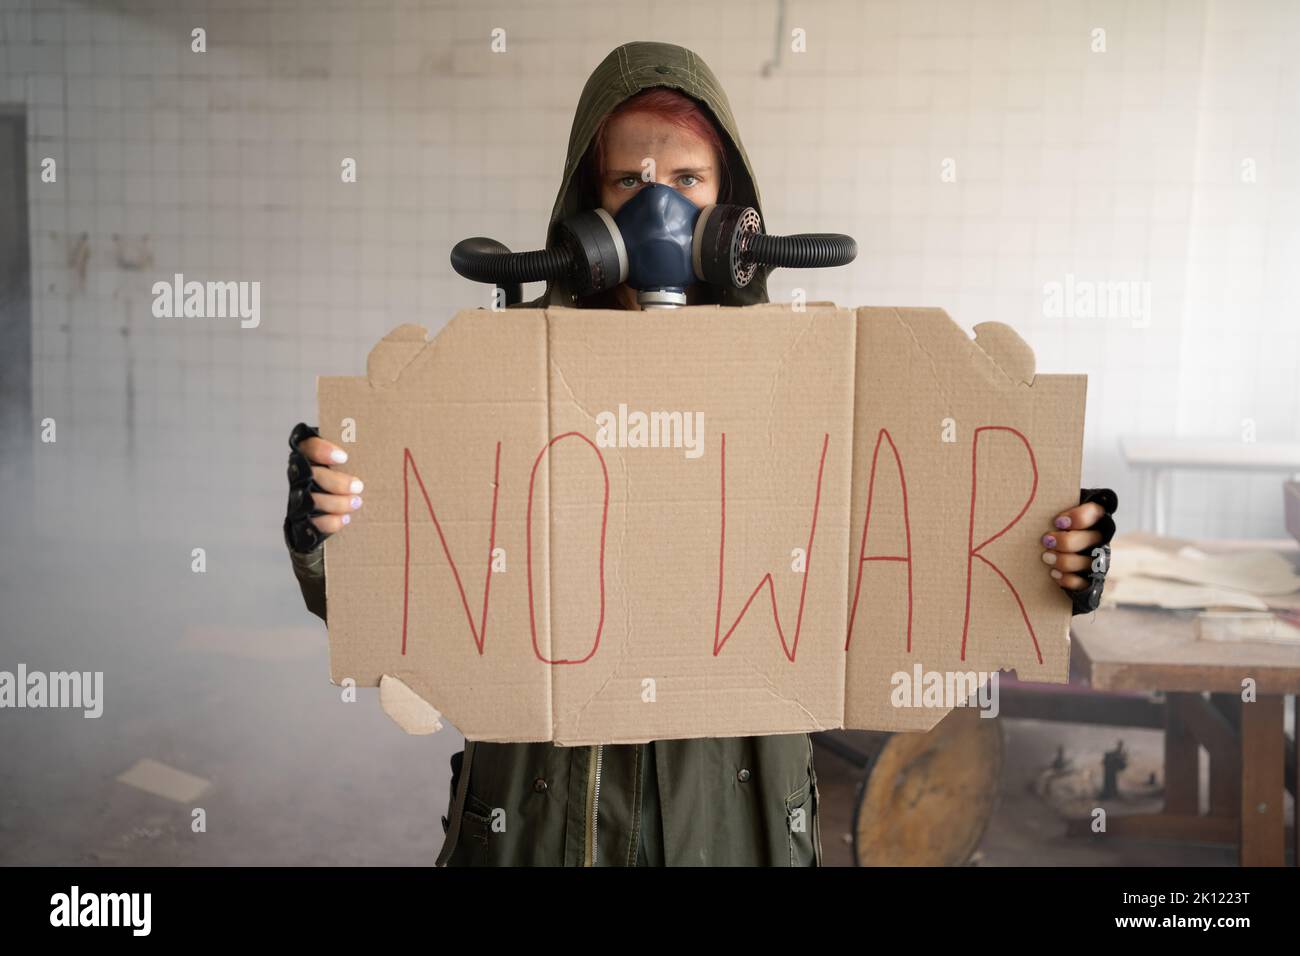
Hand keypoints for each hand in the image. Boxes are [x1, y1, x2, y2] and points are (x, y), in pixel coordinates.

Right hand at [283, 423, 364, 552]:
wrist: (341, 509)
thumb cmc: (354, 473)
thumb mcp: (356, 457)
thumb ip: (362, 445)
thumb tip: (391, 431)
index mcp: (312, 455)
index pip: (308, 445)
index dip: (321, 450)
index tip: (343, 458)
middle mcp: (301, 474)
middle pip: (311, 475)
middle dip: (336, 482)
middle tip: (358, 486)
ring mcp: (300, 497)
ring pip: (312, 499)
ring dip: (336, 503)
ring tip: (356, 502)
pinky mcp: (304, 519)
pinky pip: (312, 522)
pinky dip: (330, 522)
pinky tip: (345, 518)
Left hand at [1040, 501, 1108, 592]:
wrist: (1050, 556)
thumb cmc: (1049, 528)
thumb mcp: (1051, 514)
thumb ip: (1051, 508)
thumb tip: (1034, 494)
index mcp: (1092, 519)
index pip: (1095, 512)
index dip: (1079, 517)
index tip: (1058, 522)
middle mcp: (1098, 539)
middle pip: (1090, 539)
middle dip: (1066, 541)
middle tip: (1046, 540)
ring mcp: (1096, 561)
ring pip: (1087, 562)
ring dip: (1064, 560)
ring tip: (1046, 557)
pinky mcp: (1089, 580)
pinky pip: (1084, 583)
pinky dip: (1068, 579)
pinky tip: (1053, 574)